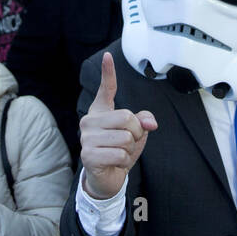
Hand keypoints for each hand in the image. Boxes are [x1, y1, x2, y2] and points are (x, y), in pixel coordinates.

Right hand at [79, 52, 156, 200]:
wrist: (106, 178)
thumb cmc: (119, 151)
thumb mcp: (135, 134)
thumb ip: (143, 121)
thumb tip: (150, 123)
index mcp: (100, 112)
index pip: (106, 90)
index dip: (108, 72)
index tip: (108, 56)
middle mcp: (89, 121)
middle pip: (127, 117)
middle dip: (135, 133)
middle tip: (127, 143)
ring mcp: (86, 138)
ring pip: (126, 137)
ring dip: (129, 149)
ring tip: (119, 153)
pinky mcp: (88, 155)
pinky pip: (121, 154)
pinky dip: (124, 161)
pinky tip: (115, 163)